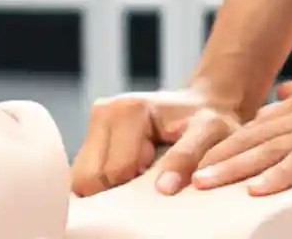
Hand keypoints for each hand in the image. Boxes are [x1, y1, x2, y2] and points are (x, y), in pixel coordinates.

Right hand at [71, 87, 241, 196]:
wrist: (204, 103)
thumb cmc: (208, 119)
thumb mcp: (209, 134)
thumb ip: (186, 157)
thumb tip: (163, 188)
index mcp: (128, 110)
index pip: (113, 172)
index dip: (135, 184)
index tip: (158, 173)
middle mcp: (105, 111)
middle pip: (89, 177)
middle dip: (117, 187)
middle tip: (147, 175)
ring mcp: (96, 121)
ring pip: (82, 178)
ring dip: (110, 184)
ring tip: (140, 171)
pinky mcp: (93, 134)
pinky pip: (85, 173)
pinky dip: (106, 180)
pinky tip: (130, 170)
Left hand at [190, 71, 291, 195]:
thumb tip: (283, 89)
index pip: (260, 123)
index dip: (228, 142)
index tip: (200, 159)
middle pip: (256, 135)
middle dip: (218, 156)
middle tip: (186, 176)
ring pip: (271, 148)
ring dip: (235, 168)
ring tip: (206, 184)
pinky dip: (278, 175)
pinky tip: (256, 190)